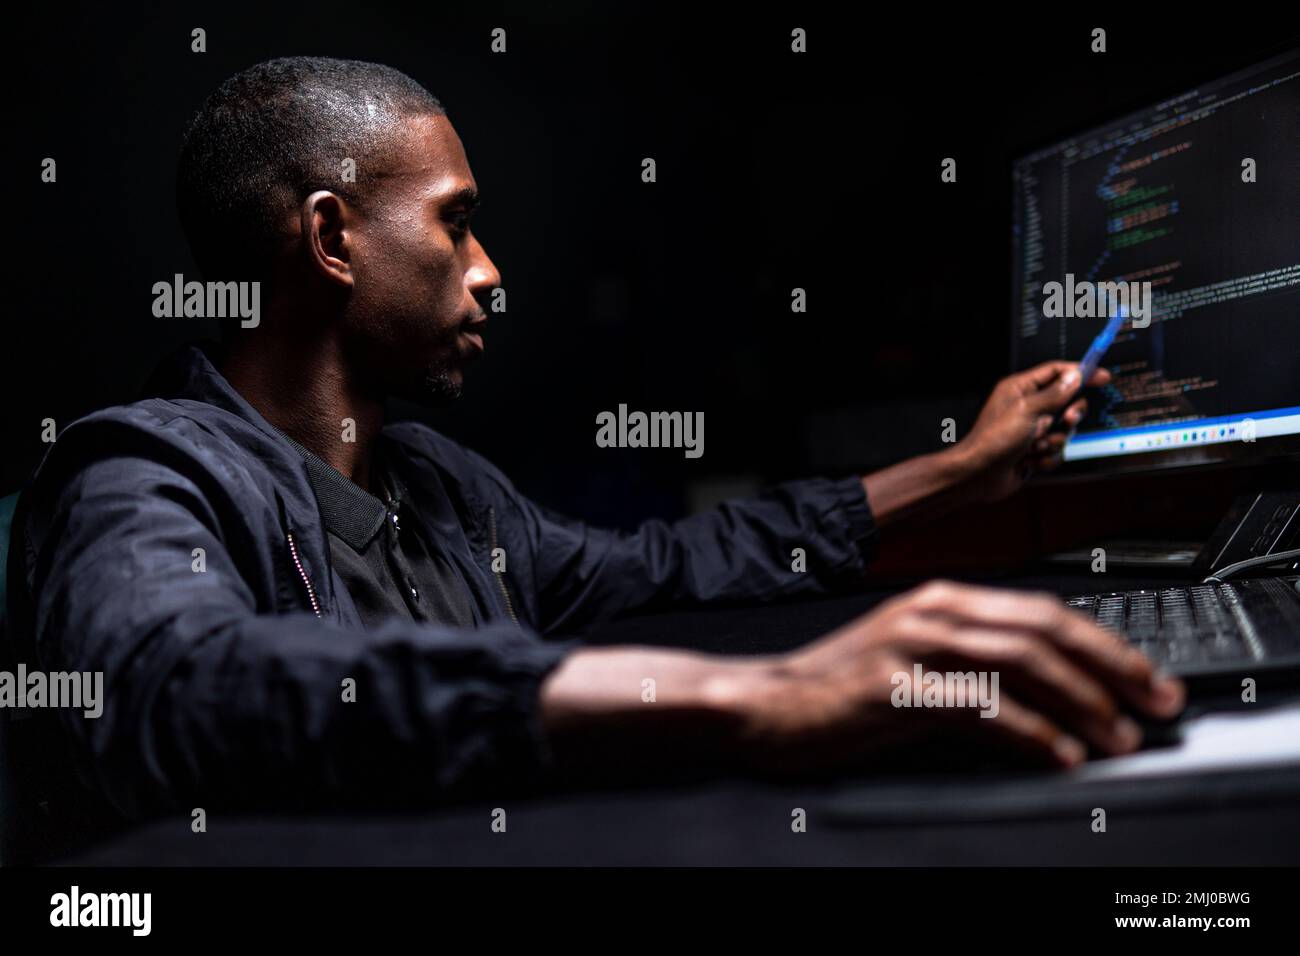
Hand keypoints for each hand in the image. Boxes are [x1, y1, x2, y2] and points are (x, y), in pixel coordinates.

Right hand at [736, 580, 1184, 772]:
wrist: (762, 702)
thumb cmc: (836, 687)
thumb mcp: (909, 657)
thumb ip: (970, 659)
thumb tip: (1050, 689)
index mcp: (940, 600)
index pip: (1042, 610)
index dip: (1103, 642)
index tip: (1145, 676)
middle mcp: (930, 613)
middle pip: (1044, 629)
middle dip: (1112, 667)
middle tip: (1156, 701)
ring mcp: (909, 647)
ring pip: (1020, 663)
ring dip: (1082, 703)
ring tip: (1118, 735)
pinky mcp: (892, 689)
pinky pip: (979, 707)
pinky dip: (1030, 733)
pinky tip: (1059, 755)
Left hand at [952, 361, 1110, 502]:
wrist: (979, 475)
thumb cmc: (993, 440)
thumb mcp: (1028, 410)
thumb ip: (1055, 393)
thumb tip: (1075, 376)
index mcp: (1021, 389)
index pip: (1056, 372)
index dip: (1080, 373)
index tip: (1102, 377)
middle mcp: (1027, 407)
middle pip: (1067, 403)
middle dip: (1069, 416)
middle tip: (1064, 420)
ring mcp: (1031, 430)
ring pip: (1064, 431)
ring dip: (1052, 442)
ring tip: (1032, 447)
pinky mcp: (1034, 451)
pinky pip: (1056, 451)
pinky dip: (1045, 458)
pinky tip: (1028, 461)